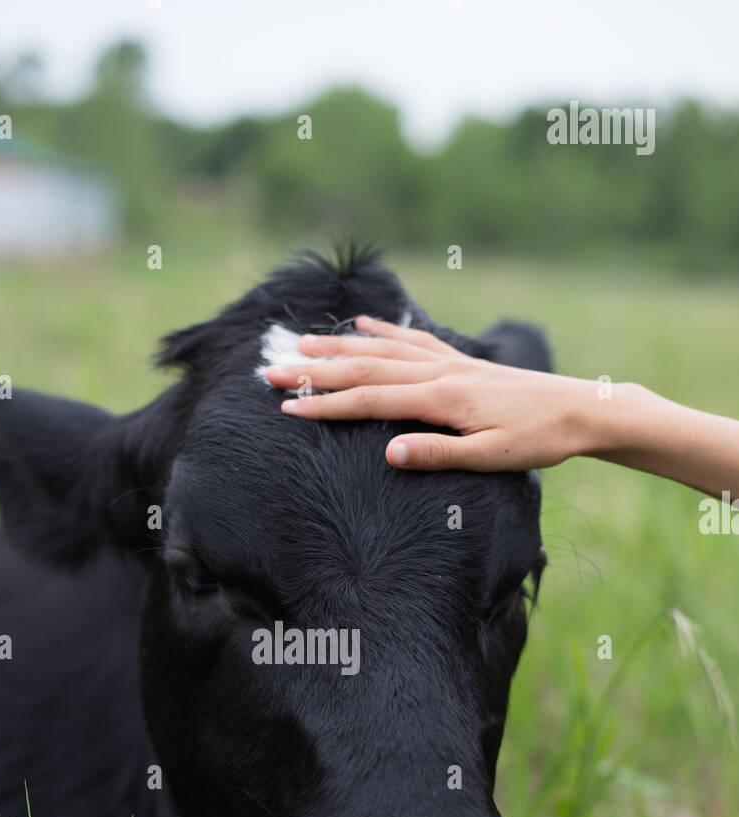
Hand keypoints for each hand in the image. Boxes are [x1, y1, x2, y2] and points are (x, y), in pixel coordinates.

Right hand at [265, 314, 597, 470]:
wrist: (581, 409)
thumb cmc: (538, 440)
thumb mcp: (491, 458)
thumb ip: (439, 455)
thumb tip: (389, 453)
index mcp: (441, 400)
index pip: (370, 402)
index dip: (326, 404)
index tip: (288, 405)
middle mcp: (439, 373)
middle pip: (364, 370)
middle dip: (315, 371)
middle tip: (271, 371)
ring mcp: (448, 363)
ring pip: (382, 349)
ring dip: (338, 347)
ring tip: (300, 344)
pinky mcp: (460, 362)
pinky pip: (412, 341)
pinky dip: (383, 331)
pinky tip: (361, 324)